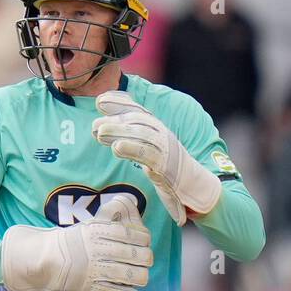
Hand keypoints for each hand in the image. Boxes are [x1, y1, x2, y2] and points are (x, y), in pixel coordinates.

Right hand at [1, 195, 152, 290]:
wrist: (46, 259)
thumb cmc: (72, 241)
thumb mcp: (89, 224)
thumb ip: (109, 218)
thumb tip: (130, 203)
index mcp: (97, 233)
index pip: (129, 234)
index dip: (143, 239)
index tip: (146, 241)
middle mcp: (96, 251)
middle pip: (133, 255)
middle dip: (145, 258)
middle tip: (147, 259)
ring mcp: (92, 271)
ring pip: (127, 275)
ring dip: (140, 276)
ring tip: (142, 276)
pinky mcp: (88, 288)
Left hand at [91, 91, 221, 224]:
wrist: (195, 189)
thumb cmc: (169, 170)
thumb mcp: (151, 150)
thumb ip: (134, 138)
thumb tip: (105, 127)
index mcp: (158, 130)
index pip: (137, 111)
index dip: (120, 104)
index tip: (100, 101)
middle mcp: (162, 135)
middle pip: (137, 122)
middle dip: (115, 120)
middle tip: (94, 125)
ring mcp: (165, 149)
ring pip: (140, 135)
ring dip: (119, 132)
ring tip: (99, 133)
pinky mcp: (166, 166)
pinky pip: (147, 155)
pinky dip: (132, 149)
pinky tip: (117, 147)